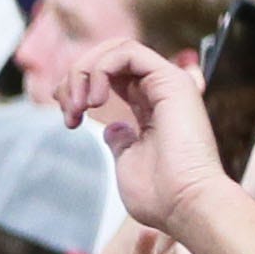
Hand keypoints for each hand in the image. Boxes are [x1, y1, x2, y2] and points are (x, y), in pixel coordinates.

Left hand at [55, 41, 236, 234]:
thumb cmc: (162, 196)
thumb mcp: (128, 163)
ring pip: (117, 48)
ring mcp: (167, 83)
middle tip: (68, 109)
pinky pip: (128, 52)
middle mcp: (160, 91)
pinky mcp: (170, 79)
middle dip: (77, 76)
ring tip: (78, 107)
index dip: (79, 87)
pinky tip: (94, 101)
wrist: (186, 204)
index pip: (110, 77)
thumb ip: (121, 141)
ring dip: (85, 72)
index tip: (68, 117)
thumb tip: (112, 128)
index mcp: (150, 109)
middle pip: (109, 57)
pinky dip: (101, 69)